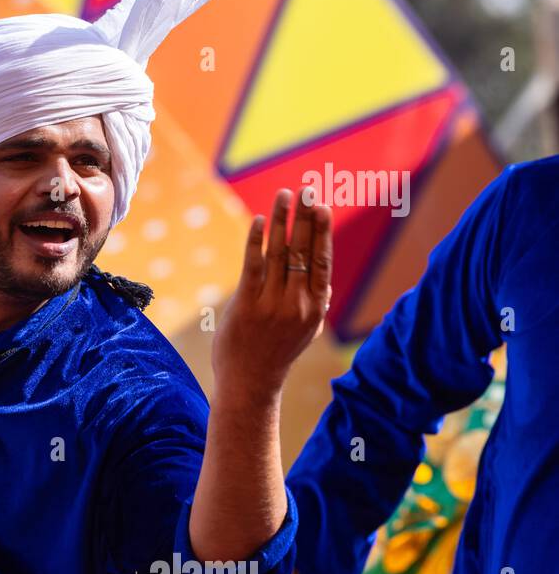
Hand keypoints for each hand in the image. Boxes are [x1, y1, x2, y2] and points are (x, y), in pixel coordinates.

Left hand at [213, 189, 331, 395]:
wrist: (250, 384)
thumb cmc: (277, 354)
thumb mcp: (306, 331)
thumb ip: (316, 305)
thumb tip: (326, 284)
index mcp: (316, 307)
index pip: (322, 261)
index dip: (323, 231)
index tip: (323, 206)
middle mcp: (298, 304)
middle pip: (304, 251)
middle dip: (305, 217)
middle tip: (307, 189)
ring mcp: (272, 305)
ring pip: (280, 254)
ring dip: (281, 221)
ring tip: (284, 195)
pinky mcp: (247, 306)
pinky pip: (254, 267)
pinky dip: (257, 241)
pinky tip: (260, 220)